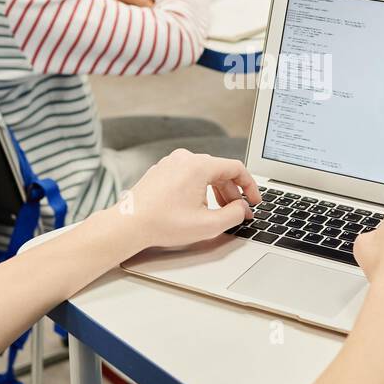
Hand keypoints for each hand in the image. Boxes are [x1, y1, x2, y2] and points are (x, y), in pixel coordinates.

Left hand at [119, 149, 260, 248]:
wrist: (129, 224)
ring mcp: (171, 162)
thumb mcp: (208, 225)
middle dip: (232, 192)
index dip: (250, 186)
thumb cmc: (163, 224)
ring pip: (204, 172)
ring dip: (216, 190)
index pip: (236, 168)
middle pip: (220, 170)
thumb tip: (243, 209)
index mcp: (199, 166)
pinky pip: (188, 174)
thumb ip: (234, 215)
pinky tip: (196, 206)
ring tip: (217, 211)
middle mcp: (185, 158)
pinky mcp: (161, 170)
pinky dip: (199, 188)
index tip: (254, 201)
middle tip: (237, 211)